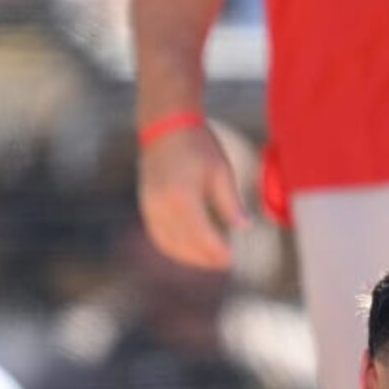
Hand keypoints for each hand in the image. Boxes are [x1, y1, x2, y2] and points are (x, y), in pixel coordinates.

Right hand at [137, 119, 244, 268]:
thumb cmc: (196, 144)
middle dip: (205, 259)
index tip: (232, 260)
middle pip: (185, 246)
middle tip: (224, 263)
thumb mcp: (220, 171)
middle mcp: (163, 207)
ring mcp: (150, 207)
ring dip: (188, 257)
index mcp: (183, 198)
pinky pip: (158, 236)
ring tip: (208, 259)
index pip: (202, 237)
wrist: (165, 126)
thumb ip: (230, 203)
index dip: (217, 252)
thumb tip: (243, 227)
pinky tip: (189, 249)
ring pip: (169, 245)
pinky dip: (173, 247)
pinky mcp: (146, 206)